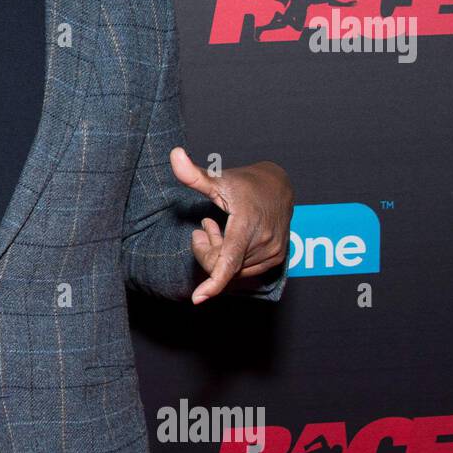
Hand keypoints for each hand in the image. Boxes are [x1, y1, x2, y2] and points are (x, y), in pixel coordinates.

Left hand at [169, 147, 292, 304]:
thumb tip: (174, 154)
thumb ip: (194, 175)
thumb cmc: (245, 184)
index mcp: (246, 224)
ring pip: (232, 270)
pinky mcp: (276, 260)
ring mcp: (272, 253)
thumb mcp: (219, 179)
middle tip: (205, 227)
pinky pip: (243, 271)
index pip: (228, 260)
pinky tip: (233, 239)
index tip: (198, 298)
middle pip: (221, 264)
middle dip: (206, 249)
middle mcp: (263, 242)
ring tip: (221, 229)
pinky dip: (233, 259)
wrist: (279, 187)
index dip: (213, 282)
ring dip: (220, 253)